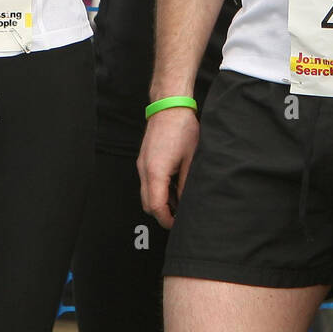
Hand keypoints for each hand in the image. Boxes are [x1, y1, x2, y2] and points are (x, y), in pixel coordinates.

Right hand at [137, 106, 198, 229]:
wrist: (169, 107)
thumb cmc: (182, 129)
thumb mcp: (190, 160)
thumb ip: (186, 184)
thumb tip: (187, 201)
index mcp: (155, 172)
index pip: (156, 206)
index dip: (167, 220)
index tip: (177, 224)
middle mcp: (144, 170)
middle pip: (147, 204)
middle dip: (161, 214)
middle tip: (179, 216)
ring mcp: (142, 164)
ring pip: (146, 193)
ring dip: (160, 201)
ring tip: (179, 202)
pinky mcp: (144, 159)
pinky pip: (147, 181)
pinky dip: (158, 189)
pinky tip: (173, 186)